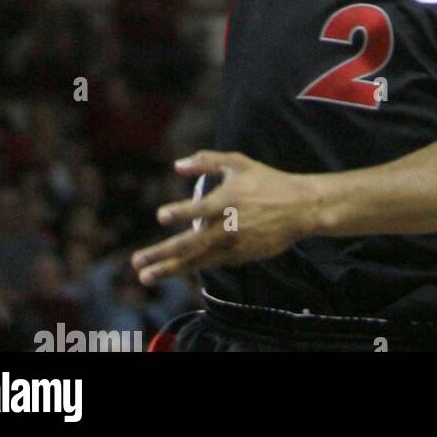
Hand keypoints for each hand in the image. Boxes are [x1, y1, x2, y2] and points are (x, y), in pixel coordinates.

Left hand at [130, 150, 318, 285]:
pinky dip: (191, 266)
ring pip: (196, 260)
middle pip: (189, 244)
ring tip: (146, 276)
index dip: (180, 213)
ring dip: (169, 269)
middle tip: (137, 262)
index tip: (160, 216)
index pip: (199, 209)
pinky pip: (210, 263)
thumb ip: (207, 161)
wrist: (299, 208)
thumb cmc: (267, 181)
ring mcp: (232, 245)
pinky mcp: (239, 257)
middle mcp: (227, 226)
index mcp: (227, 200)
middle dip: (161, 254)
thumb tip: (176, 166)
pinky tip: (175, 268)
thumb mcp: (239, 163)